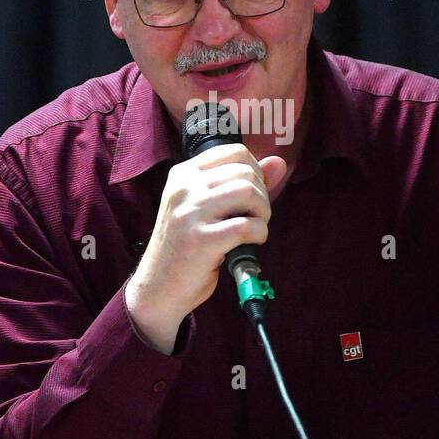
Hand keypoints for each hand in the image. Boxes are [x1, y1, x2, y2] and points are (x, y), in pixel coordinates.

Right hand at [126, 143, 286, 352]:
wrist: (158, 287)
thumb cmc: (186, 246)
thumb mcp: (207, 207)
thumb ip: (242, 182)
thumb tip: (279, 162)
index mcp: (183, 174)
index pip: (234, 152)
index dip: (254, 172)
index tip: (251, 195)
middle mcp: (184, 188)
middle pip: (245, 172)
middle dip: (262, 196)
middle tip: (254, 218)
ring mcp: (190, 213)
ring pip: (248, 193)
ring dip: (263, 213)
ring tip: (253, 228)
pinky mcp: (201, 240)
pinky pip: (247, 226)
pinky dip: (260, 234)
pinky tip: (251, 242)